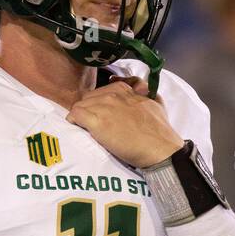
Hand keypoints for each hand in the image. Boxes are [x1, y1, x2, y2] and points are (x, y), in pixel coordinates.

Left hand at [66, 77, 183, 167]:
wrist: (159, 147)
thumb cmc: (160, 129)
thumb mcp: (155, 101)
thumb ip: (144, 91)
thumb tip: (140, 87)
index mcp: (124, 90)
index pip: (102, 91)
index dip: (100, 103)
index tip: (102, 113)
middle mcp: (112, 95)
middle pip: (88, 98)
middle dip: (89, 108)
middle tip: (93, 122)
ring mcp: (103, 107)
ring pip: (80, 105)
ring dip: (81, 116)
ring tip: (86, 127)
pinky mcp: (96, 122)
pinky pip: (75, 115)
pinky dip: (74, 121)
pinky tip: (79, 128)